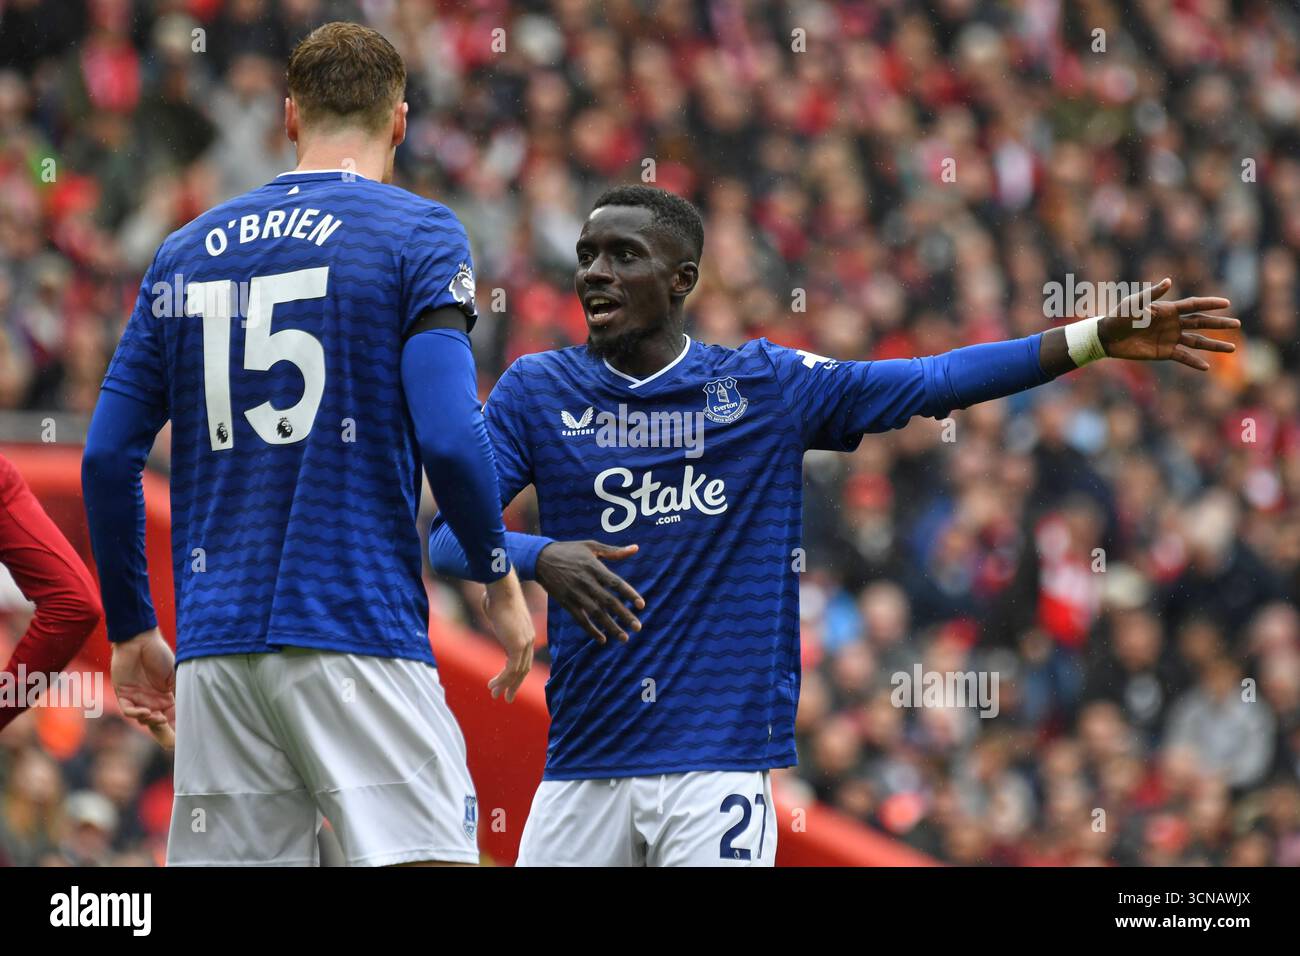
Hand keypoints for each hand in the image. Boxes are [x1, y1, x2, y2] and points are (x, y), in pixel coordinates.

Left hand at [111, 628, 175, 749]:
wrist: (140, 639)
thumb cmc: (159, 654)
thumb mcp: (175, 676)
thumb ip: (180, 693)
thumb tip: (194, 710)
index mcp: (166, 698)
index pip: (173, 719)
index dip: (178, 730)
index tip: (186, 740)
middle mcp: (152, 701)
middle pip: (157, 725)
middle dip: (164, 734)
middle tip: (172, 741)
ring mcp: (138, 698)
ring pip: (143, 720)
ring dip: (151, 722)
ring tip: (158, 718)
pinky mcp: (124, 693)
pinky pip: (128, 710)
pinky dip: (136, 714)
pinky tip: (146, 712)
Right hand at [482, 569, 533, 701]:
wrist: (502, 589)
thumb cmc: (496, 595)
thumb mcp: (496, 611)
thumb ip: (496, 616)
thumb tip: (488, 605)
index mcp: (526, 633)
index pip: (524, 659)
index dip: (516, 673)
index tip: (507, 683)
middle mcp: (529, 640)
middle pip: (524, 668)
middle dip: (514, 684)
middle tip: (506, 697)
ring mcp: (526, 643)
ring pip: (517, 672)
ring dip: (506, 685)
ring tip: (495, 695)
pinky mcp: (518, 645)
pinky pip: (511, 669)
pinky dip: (502, 679)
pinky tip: (492, 685)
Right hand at [535, 540, 643, 644]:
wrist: (540, 558)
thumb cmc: (569, 550)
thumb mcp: (591, 546)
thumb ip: (614, 551)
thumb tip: (636, 548)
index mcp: (594, 567)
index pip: (616, 583)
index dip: (629, 594)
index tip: (641, 605)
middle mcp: (586, 582)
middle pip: (608, 601)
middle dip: (624, 615)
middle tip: (638, 627)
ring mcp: (575, 593)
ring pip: (596, 613)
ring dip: (611, 627)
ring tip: (624, 638)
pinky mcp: (566, 602)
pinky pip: (580, 619)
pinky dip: (591, 630)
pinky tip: (602, 639)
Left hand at [1099, 277, 1237, 369]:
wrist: (1107, 337)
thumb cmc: (1119, 316)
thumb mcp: (1135, 304)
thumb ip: (1152, 295)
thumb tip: (1169, 282)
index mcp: (1168, 310)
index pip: (1194, 306)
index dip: (1210, 304)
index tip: (1227, 303)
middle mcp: (1173, 324)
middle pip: (1201, 323)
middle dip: (1219, 324)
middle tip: (1237, 324)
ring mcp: (1170, 339)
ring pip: (1197, 342)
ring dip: (1214, 345)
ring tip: (1232, 348)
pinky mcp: (1163, 352)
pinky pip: (1183, 357)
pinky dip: (1194, 362)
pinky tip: (1207, 367)